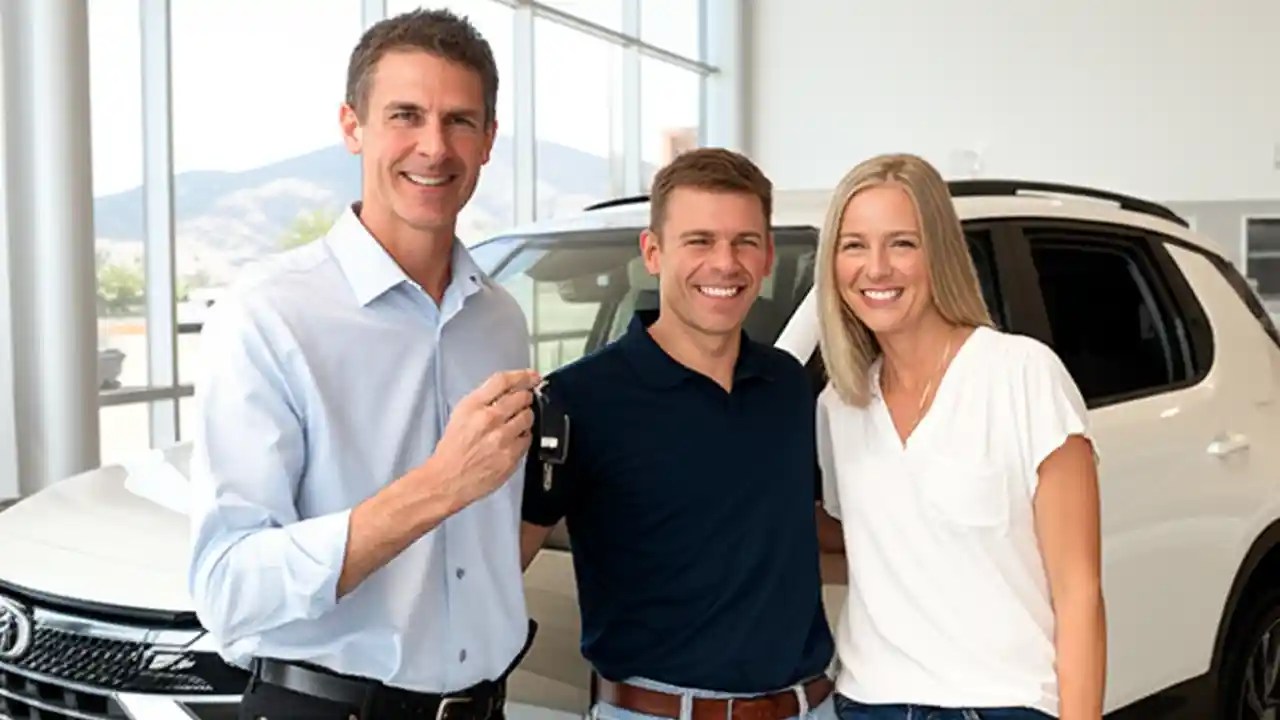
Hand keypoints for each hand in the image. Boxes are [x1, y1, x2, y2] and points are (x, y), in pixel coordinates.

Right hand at [428, 369, 539, 508]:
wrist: (448, 479)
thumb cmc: (453, 448)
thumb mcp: (461, 414)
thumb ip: (484, 400)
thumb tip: (511, 389)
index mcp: (473, 406)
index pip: (503, 381)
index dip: (522, 376)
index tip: (532, 376)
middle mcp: (489, 419)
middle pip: (521, 397)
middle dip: (525, 398)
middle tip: (522, 403)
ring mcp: (502, 438)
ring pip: (528, 417)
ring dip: (525, 418)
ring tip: (513, 426)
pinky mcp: (511, 456)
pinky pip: (528, 438)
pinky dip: (523, 438)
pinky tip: (511, 442)